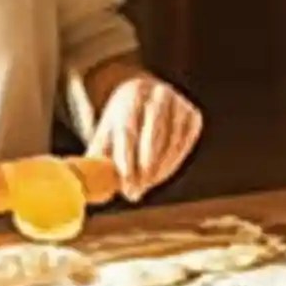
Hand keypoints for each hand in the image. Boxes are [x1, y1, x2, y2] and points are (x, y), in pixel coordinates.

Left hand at [85, 77, 202, 201]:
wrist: (145, 96)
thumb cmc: (121, 122)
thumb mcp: (105, 133)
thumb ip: (96, 157)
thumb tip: (92, 189)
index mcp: (131, 94)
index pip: (128, 129)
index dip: (126, 160)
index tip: (124, 186)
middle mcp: (157, 93)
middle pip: (153, 132)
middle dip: (144, 167)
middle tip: (135, 192)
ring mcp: (178, 102)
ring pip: (171, 141)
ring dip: (159, 169)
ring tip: (144, 185)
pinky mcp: (193, 114)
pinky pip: (185, 143)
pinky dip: (174, 162)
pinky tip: (160, 174)